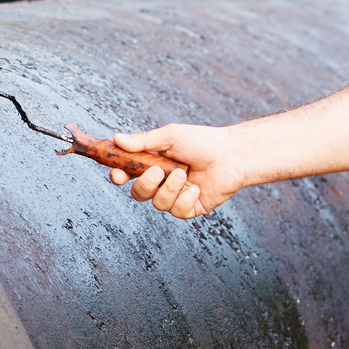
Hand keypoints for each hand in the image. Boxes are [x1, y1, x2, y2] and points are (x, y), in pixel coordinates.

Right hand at [108, 124, 246, 218]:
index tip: (117, 174)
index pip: (128, 174)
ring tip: (184, 173)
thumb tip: (116, 139)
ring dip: (169, 189)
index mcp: (153, 164)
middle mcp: (162, 182)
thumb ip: (142, 140)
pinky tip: (197, 188)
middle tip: (157, 171)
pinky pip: (178, 212)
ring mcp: (176, 196)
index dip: (118, 177)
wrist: (232, 154)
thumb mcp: (169, 136)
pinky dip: (185, 199)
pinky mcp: (191, 208)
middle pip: (139, 193)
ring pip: (158, 203)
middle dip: (145, 184)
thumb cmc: (202, 142)